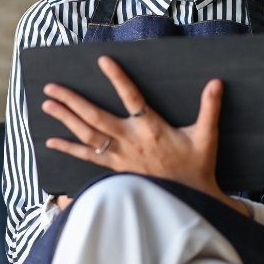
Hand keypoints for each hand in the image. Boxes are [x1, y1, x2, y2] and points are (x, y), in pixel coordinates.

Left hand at [42, 56, 246, 215]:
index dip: (118, 78)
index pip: (132, 97)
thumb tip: (216, 82)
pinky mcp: (114, 170)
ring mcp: (120, 157)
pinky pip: (87, 158)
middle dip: (72, 101)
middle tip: (51, 87)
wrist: (189, 203)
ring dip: (66, 119)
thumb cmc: (197, 169)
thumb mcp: (207, 137)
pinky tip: (51, 142)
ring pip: (87, 135)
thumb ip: (209, 108)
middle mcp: (131, 141)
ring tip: (47, 105)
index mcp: (152, 129)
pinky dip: (68, 149)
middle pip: (96, 117)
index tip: (103, 60)